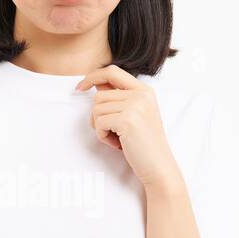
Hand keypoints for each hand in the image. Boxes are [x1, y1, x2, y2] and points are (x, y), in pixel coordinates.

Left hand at [75, 66, 179, 188]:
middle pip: (99, 95)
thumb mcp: (135, 114)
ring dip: (101, 128)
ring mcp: (135, 106)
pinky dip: (102, 136)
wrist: (158, 166)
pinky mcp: (126, 120)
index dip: (92, 76)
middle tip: (112, 132)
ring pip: (96, 109)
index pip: (112, 71)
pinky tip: (117, 144)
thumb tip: (95, 83)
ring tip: (117, 138)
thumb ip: (118, 98)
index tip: (80, 87)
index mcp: (144, 90)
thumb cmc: (144, 144)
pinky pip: (99, 123)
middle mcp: (141, 94)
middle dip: (98, 116)